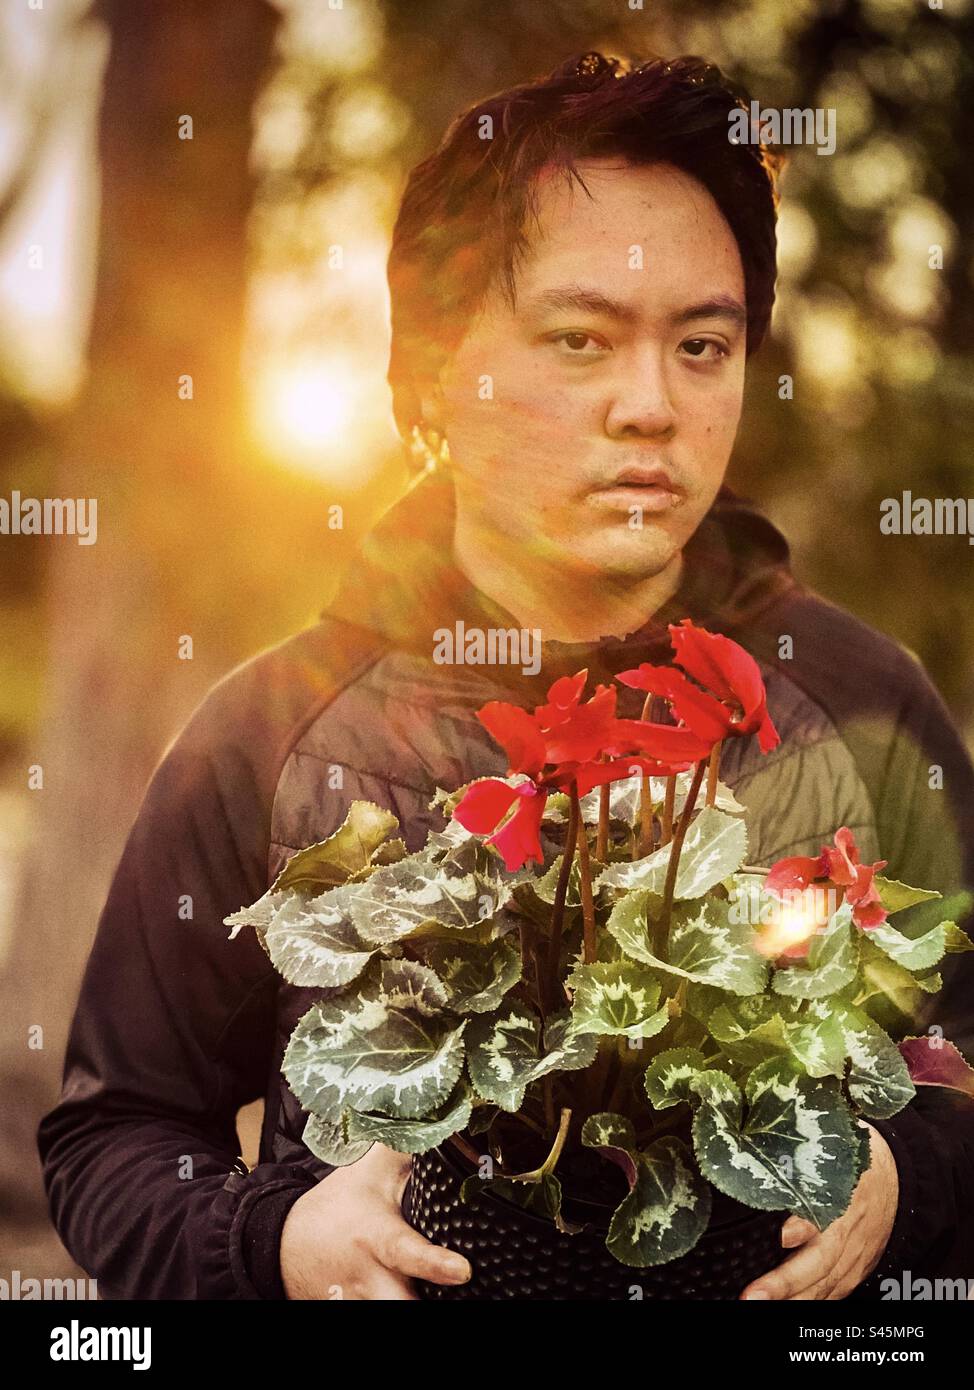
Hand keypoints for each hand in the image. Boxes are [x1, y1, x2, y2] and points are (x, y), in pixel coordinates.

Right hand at [280, 1143, 471, 1299]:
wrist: (284, 1246)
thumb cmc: (338, 1207)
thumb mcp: (369, 1173)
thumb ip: (404, 1151)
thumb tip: (439, 1122)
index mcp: (378, 1239)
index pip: (408, 1253)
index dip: (436, 1264)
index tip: (463, 1270)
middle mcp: (371, 1279)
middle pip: (402, 1306)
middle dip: (425, 1304)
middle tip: (460, 1293)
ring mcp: (362, 1305)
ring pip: (395, 1313)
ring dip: (413, 1304)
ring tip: (449, 1297)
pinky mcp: (356, 1315)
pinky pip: (386, 1314)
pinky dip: (397, 1306)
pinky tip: (414, 1295)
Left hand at [739, 1123, 898, 1300]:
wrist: (900, 1180)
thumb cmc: (856, 1159)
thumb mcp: (834, 1146)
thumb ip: (802, 1152)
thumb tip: (761, 1143)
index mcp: (842, 1193)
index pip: (820, 1213)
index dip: (798, 1229)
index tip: (776, 1238)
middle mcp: (848, 1231)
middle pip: (819, 1261)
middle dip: (786, 1281)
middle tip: (754, 1294)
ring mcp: (854, 1256)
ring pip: (824, 1284)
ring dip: (793, 1299)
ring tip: (759, 1306)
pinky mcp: (855, 1269)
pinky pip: (832, 1291)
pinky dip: (810, 1301)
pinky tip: (785, 1307)